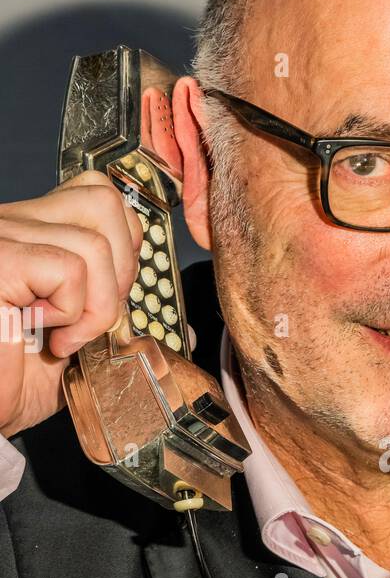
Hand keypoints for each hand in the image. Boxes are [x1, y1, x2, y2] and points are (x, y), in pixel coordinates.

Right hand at [0, 171, 141, 436]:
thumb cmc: (13, 382)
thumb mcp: (81, 348)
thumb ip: (119, 322)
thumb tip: (183, 332)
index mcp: (34, 233)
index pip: (101, 196)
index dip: (125, 249)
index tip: (102, 304)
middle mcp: (13, 224)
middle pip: (104, 202)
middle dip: (120, 272)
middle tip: (88, 321)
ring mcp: (2, 237)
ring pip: (94, 244)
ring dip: (96, 307)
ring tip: (64, 338)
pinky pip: (69, 269)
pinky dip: (73, 312)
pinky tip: (48, 337)